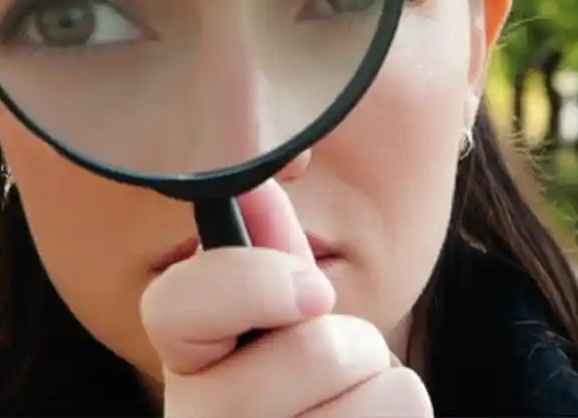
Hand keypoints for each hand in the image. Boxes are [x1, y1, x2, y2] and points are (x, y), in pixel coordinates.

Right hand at [140, 181, 432, 416]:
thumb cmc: (304, 404)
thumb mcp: (280, 333)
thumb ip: (268, 263)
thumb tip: (253, 183)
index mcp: (184, 371)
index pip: (173, 305)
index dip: (247, 283)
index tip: (312, 290)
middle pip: (315, 349)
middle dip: (355, 347)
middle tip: (334, 379)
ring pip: (380, 391)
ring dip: (385, 391)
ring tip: (349, 417)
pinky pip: (404, 416)